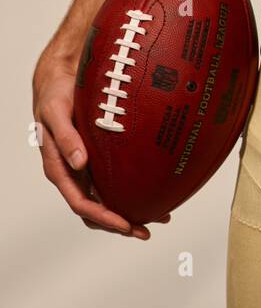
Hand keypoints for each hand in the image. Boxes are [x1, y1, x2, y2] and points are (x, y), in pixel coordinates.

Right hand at [32, 43, 170, 238]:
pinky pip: (112, 179)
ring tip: (157, 215)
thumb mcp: (56, 112)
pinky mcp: (96, 156)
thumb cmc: (55, 94)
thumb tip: (79, 162)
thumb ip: (65, 137)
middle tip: (147, 229)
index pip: (82, 203)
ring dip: (128, 210)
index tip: (126, 225)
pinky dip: (129, 188)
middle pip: (95, 209)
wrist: (60, 78)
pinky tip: (150, 188)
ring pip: (105, 198)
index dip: (104, 218)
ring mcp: (85, 166)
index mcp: (60, 167)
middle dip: (120, 223)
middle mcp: (73, 171)